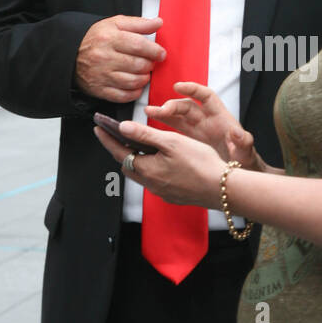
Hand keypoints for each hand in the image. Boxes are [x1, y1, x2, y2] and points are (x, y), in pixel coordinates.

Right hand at [75, 16, 165, 102]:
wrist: (71, 53)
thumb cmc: (96, 39)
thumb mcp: (115, 24)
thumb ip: (138, 23)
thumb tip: (157, 23)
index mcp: (109, 38)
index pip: (139, 46)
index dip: (155, 51)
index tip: (160, 54)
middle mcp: (104, 57)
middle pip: (138, 65)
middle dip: (150, 65)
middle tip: (150, 62)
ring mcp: (102, 75)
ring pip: (133, 82)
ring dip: (144, 78)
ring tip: (143, 72)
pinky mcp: (100, 89)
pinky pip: (123, 96)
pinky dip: (134, 92)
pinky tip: (135, 85)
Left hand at [93, 119, 223, 207]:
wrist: (223, 189)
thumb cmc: (201, 164)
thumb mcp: (171, 142)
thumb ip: (145, 134)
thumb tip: (123, 128)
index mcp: (147, 169)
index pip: (119, 151)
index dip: (107, 138)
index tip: (98, 127)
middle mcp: (150, 183)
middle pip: (128, 165)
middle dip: (120, 150)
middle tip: (118, 136)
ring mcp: (162, 192)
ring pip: (141, 175)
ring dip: (137, 161)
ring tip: (139, 147)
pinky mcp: (173, 195)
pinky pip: (155, 181)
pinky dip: (151, 170)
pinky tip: (161, 163)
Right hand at [145, 82, 259, 168]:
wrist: (236, 177)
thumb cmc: (244, 161)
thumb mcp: (246, 153)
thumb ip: (244, 143)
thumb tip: (239, 134)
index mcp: (220, 118)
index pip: (206, 96)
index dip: (192, 89)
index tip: (178, 86)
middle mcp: (206, 121)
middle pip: (186, 107)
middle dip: (172, 106)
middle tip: (158, 110)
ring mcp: (196, 132)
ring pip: (177, 118)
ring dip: (162, 114)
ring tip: (148, 112)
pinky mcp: (189, 143)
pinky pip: (174, 132)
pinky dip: (163, 129)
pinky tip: (151, 131)